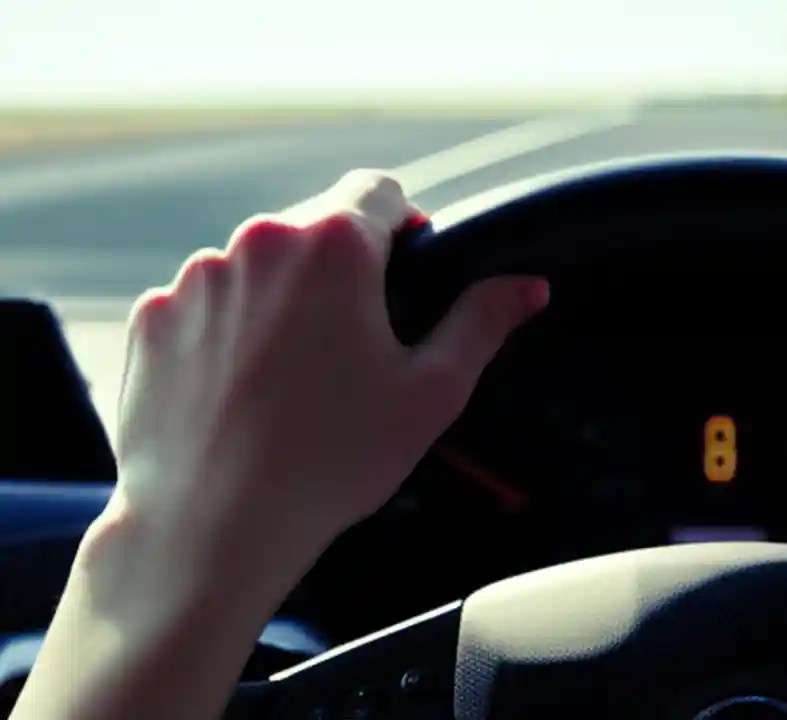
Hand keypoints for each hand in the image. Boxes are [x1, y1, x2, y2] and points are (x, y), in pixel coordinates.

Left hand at [9, 171, 545, 719]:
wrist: (211, 526)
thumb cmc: (332, 462)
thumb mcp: (432, 392)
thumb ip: (482, 322)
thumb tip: (529, 284)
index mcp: (334, 245)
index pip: (381, 191)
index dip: (404, 229)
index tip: (405, 281)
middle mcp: (258, 242)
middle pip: (317, 225)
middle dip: (342, 270)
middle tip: (357, 349)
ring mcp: (196, 278)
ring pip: (260, 264)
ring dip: (284, 298)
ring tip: (296, 378)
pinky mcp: (152, 317)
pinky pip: (207, 301)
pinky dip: (229, 329)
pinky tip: (245, 390)